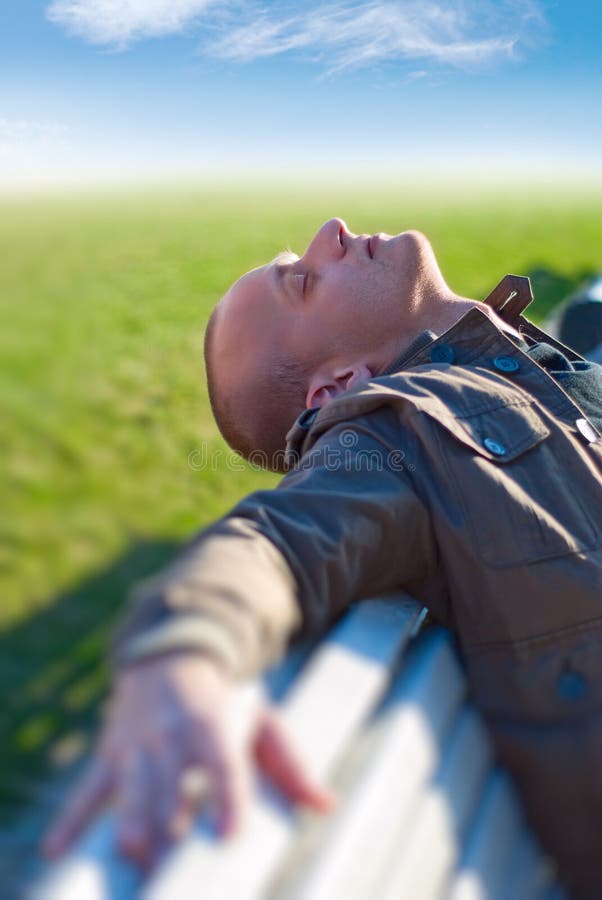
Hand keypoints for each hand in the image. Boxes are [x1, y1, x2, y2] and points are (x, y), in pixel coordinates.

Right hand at [42, 654, 334, 868]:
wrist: (171, 652)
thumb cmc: (225, 698)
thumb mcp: (262, 721)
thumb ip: (291, 765)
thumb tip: (326, 806)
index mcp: (213, 725)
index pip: (223, 765)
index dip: (227, 798)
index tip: (229, 835)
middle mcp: (172, 735)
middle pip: (171, 785)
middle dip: (171, 824)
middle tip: (172, 868)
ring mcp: (137, 744)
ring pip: (130, 789)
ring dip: (131, 822)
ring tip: (134, 854)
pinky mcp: (111, 753)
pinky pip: (88, 789)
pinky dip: (71, 818)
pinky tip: (56, 850)